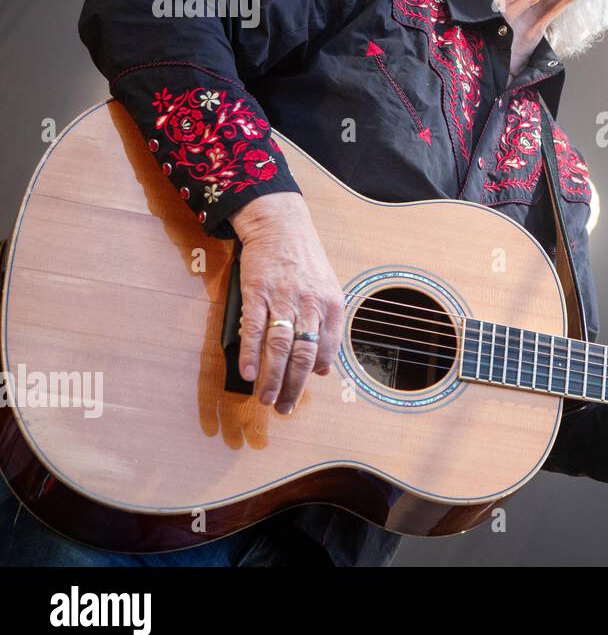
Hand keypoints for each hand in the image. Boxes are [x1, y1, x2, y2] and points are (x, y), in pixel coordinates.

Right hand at [229, 191, 343, 414]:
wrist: (282, 226)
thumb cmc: (306, 262)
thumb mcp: (328, 290)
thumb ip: (328, 329)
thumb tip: (323, 369)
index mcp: (332, 305)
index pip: (327, 350)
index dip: (315, 375)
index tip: (304, 392)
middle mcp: (311, 304)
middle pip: (305, 354)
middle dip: (295, 387)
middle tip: (284, 408)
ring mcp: (283, 298)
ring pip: (281, 346)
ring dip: (273, 377)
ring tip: (266, 400)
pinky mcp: (257, 292)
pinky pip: (255, 328)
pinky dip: (250, 353)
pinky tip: (247, 373)